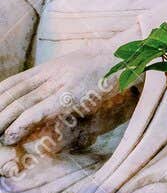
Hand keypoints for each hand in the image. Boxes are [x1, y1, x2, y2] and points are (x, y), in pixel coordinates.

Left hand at [0, 51, 129, 150]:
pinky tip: (11, 135)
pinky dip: (22, 123)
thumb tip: (40, 97)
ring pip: (20, 103)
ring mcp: (60, 84)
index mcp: (48, 68)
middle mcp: (49, 74)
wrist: (128, 57)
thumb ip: (55, 81)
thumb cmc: (103, 67)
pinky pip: (40, 110)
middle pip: (11, 94)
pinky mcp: (71, 95)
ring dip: (1, 122)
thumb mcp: (74, 69)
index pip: (11, 84)